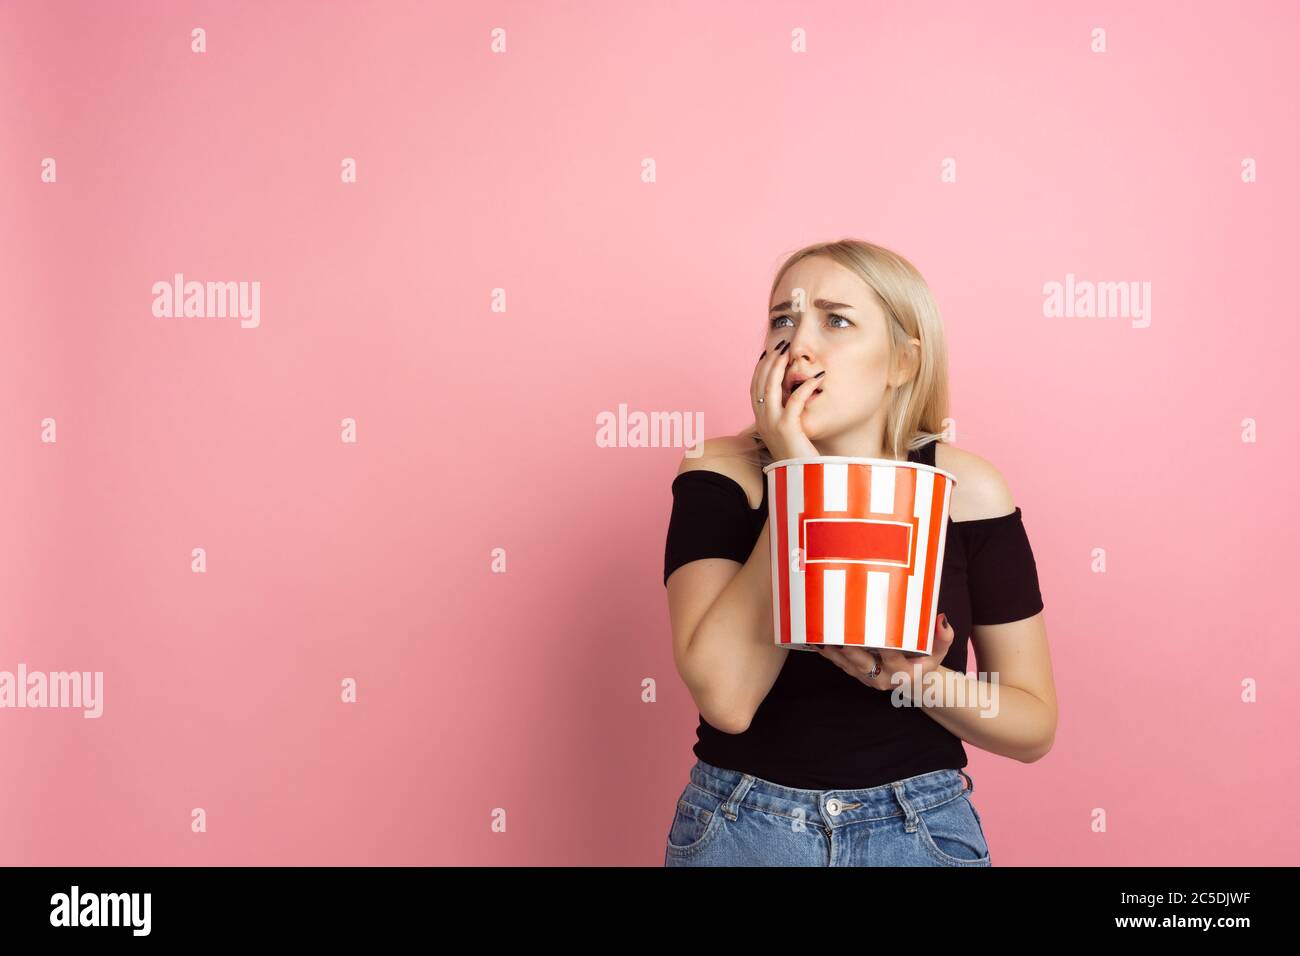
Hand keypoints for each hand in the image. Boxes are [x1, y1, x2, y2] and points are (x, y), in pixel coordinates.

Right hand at [750, 338, 822, 461]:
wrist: (805, 476)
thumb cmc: (801, 452)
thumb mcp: (789, 429)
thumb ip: (787, 411)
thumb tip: (793, 391)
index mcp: (761, 419)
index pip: (755, 386)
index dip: (761, 367)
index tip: (771, 351)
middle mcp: (762, 421)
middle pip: (760, 382)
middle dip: (770, 361)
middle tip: (782, 345)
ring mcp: (772, 425)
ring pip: (771, 388)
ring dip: (780, 367)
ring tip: (790, 353)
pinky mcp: (787, 429)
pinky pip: (794, 401)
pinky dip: (805, 388)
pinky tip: (816, 378)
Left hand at [815, 613, 955, 696]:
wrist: (914, 680)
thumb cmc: (925, 659)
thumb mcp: (939, 651)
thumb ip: (943, 637)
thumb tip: (941, 619)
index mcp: (905, 673)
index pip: (891, 657)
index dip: (881, 646)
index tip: (872, 632)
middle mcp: (884, 678)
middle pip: (863, 664)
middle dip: (849, 650)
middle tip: (838, 635)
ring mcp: (868, 678)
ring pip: (848, 665)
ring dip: (834, 651)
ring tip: (821, 636)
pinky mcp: (857, 675)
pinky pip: (840, 665)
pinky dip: (829, 654)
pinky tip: (817, 641)